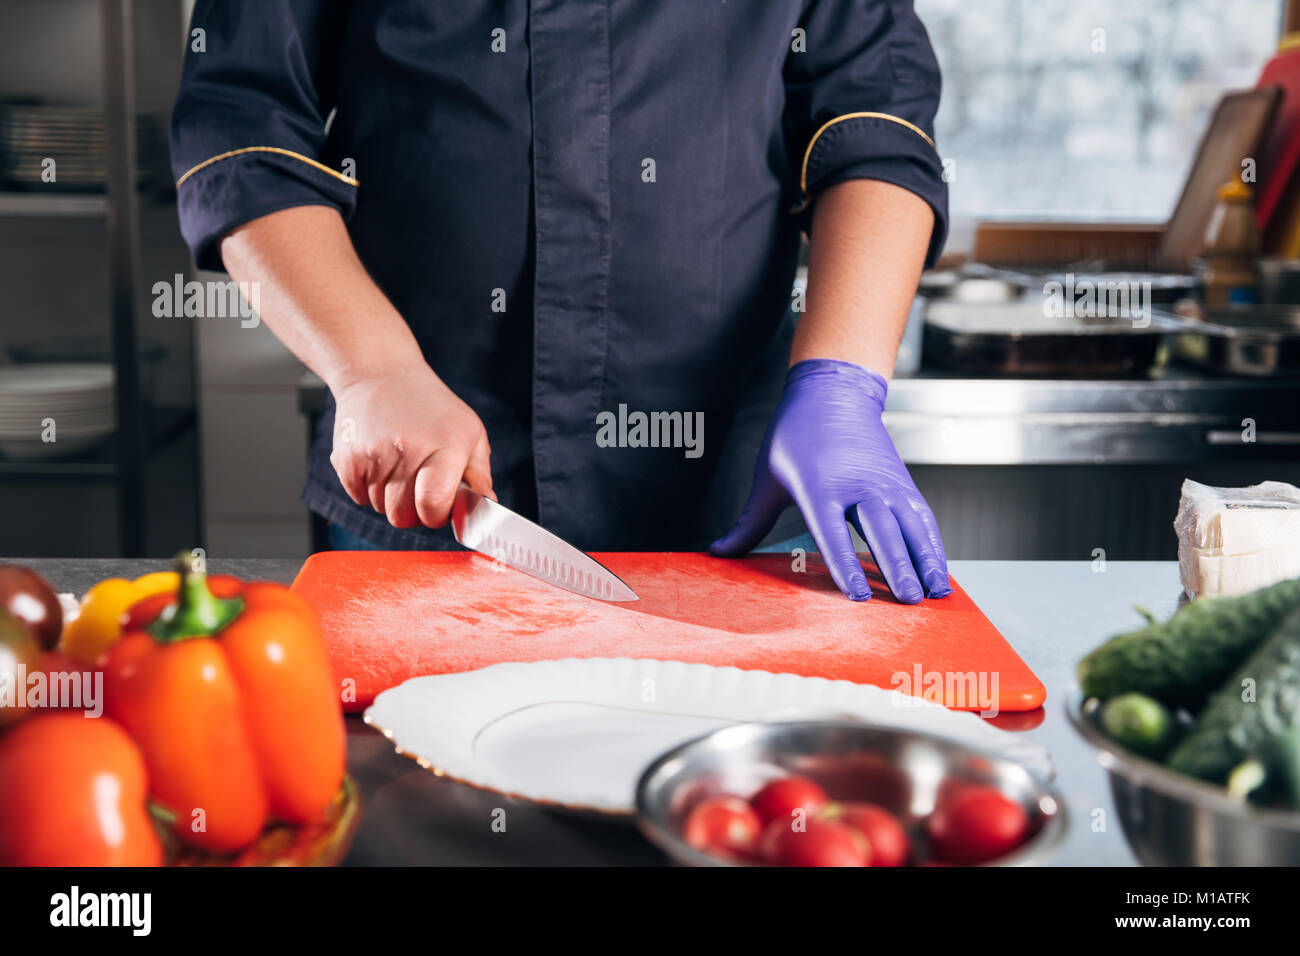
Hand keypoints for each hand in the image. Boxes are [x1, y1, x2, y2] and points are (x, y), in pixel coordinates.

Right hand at [329, 363, 493, 528]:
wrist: (381, 374)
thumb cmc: (431, 407)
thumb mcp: (469, 432)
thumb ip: (479, 475)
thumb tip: (486, 507)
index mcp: (444, 446)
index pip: (433, 505)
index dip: (437, 515)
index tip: (439, 505)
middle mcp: (406, 450)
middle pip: (402, 516)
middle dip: (414, 511)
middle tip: (419, 485)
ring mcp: (372, 454)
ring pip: (380, 508)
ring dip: (391, 498)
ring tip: (399, 466)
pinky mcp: (346, 458)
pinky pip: (358, 498)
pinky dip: (369, 490)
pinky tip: (380, 464)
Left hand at [711, 359, 949, 602]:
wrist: (834, 391)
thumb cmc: (794, 436)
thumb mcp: (767, 477)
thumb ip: (748, 523)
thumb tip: (719, 553)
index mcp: (819, 486)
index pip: (833, 532)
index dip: (845, 564)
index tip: (858, 595)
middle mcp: (858, 485)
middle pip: (881, 531)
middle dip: (896, 567)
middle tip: (907, 602)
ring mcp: (885, 484)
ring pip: (912, 526)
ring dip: (926, 561)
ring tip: (934, 594)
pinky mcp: (903, 483)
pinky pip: (923, 518)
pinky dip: (934, 546)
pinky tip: (939, 573)